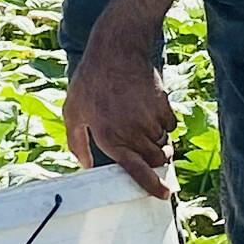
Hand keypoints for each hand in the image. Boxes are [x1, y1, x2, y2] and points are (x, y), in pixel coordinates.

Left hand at [64, 0, 179, 197]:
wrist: (117, 49)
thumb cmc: (91, 80)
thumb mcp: (73, 111)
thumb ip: (77, 142)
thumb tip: (85, 165)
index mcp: (110, 137)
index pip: (136, 170)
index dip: (151, 185)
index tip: (164, 194)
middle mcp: (133, 132)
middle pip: (155, 160)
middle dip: (153, 162)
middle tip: (143, 151)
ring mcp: (150, 119)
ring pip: (163, 144)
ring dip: (156, 142)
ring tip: (139, 125)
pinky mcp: (163, 106)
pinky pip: (170, 126)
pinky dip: (163, 125)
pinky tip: (148, 111)